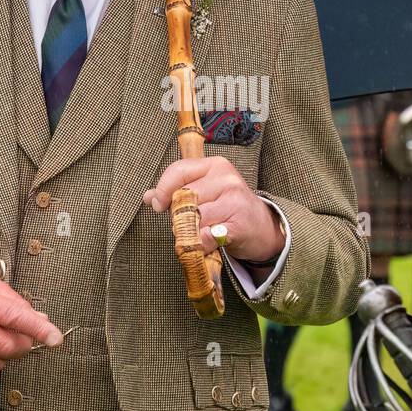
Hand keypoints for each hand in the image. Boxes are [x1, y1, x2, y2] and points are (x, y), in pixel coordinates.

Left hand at [143, 157, 284, 263]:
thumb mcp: (206, 192)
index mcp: (215, 165)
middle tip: (186, 223)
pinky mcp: (238, 224)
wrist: (263, 228)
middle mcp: (226, 179)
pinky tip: (210, 242)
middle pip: (183, 197)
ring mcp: (234, 200)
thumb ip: (177, 191)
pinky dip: (202, 244)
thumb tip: (148, 196)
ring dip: (189, 232)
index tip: (158, 205)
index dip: (162, 190)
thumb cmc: (229, 208)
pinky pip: (205, 236)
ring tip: (200, 233)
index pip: (177, 171)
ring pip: (192, 218)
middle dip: (177, 215)